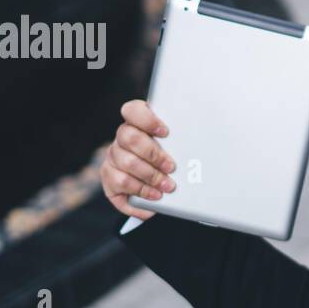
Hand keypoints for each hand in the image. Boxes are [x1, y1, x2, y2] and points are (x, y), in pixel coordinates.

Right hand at [100, 99, 175, 219]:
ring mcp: (113, 158)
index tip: (166, 132)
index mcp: (137, 124)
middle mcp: (121, 139)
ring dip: (150, 177)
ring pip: (126, 163)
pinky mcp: (109, 178)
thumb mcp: (175, 147)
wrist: (155, 185)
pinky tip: (155, 197)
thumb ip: (179, 141)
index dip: (147, 119)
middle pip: (129, 137)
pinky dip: (140, 193)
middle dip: (154, 154)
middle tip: (171, 167)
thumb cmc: (169, 159)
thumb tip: (199, 143)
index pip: (132, 110)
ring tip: (168, 186)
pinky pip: (120, 185)